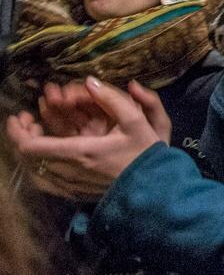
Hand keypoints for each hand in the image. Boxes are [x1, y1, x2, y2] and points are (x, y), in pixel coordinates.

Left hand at [6, 75, 167, 192]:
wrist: (155, 188)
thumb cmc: (145, 153)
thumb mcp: (136, 121)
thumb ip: (112, 99)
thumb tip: (89, 81)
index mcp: (80, 151)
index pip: (31, 146)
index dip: (17, 131)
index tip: (18, 116)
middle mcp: (69, 171)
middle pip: (29, 156)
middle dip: (23, 135)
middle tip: (27, 120)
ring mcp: (70, 185)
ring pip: (35, 168)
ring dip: (31, 149)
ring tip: (37, 134)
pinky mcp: (75, 193)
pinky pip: (45, 182)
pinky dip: (38, 167)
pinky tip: (45, 158)